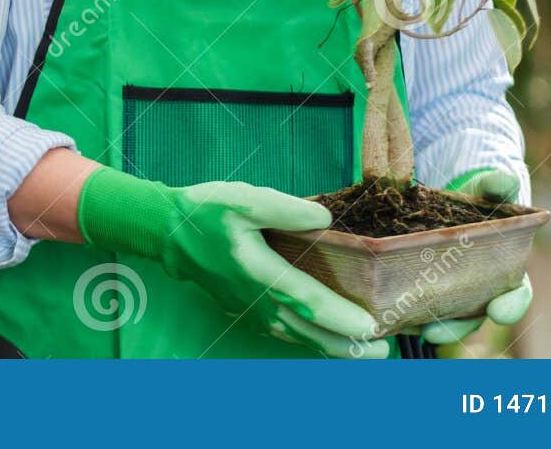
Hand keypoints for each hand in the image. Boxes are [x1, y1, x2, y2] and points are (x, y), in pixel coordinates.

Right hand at [78, 167, 391, 357]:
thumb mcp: (244, 198)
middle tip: (382, 352)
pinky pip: (284, 332)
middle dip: (346, 345)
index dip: (340, 317)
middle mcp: (257, 300)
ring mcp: (250, 309)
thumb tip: (325, 219)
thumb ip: (286, 208)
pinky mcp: (246, 310)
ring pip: (297, 338)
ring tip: (363, 352)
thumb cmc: (206, 211)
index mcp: (260, 272)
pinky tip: (324, 340)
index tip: (372, 327)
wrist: (168, 231)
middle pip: (308, 332)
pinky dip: (309, 341)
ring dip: (331, 348)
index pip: (307, 302)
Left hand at [407, 167, 533, 343]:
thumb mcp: (489, 187)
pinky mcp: (427, 286)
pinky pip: (420, 307)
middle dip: (458, 326)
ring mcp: (455, 291)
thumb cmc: (480, 197)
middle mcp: (483, 287)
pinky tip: (391, 316)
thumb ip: (498, 185)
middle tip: (436, 331)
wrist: (453, 197)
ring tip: (413, 328)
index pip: (516, 294)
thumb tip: (504, 181)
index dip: (510, 305)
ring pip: (447, 317)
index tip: (499, 311)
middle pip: (475, 316)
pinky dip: (408, 314)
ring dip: (430, 325)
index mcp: (508, 268)